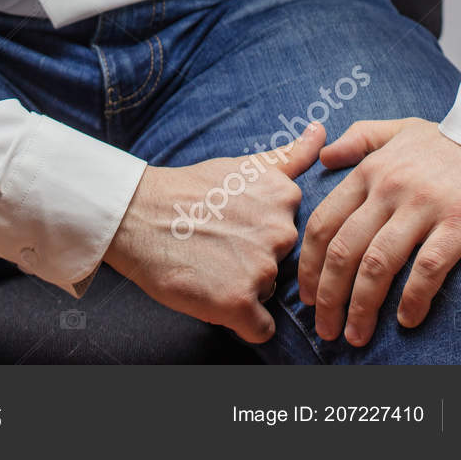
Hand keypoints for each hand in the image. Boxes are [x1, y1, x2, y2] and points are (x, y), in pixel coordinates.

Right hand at [105, 121, 326, 343]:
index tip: (239, 227)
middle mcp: (281, 232)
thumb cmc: (189, 191)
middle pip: (283, 264)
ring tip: (213, 266)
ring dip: (246, 287)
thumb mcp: (244, 166)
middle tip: (222, 247)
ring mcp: (261, 268)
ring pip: (268, 293)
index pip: (295, 232)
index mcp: (285, 198)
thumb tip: (321, 130)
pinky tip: (218, 297)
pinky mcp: (239, 302)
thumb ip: (291, 156)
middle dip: (257, 261)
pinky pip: (261, 329)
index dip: (266, 235)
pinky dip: (243, 321)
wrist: (139, 216)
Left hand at [297, 117, 460, 347]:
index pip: (325, 222)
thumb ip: (360, 139)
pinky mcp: (460, 223)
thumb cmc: (453, 141)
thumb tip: (324, 156)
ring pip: (378, 264)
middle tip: (325, 328)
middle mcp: (391, 187)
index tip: (306, 296)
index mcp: (371, 170)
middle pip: (345, 249)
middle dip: (329, 296)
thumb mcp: (401, 129)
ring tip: (357, 336)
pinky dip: (413, 299)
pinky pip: (427, 269)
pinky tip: (407, 321)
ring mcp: (424, 205)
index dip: (310, 265)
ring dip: (362, 307)